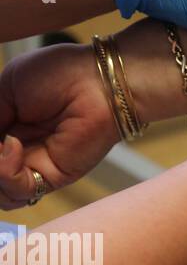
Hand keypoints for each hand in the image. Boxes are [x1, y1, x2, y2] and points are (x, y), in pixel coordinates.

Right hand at [0, 44, 117, 209]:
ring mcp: (33, 166)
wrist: (99, 80)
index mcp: (6, 128)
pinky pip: (18, 191)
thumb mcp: (5, 89)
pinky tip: (13, 144)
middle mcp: (18, 152)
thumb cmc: (60, 73)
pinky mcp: (52, 177)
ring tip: (2, 141)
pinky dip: (4, 171)